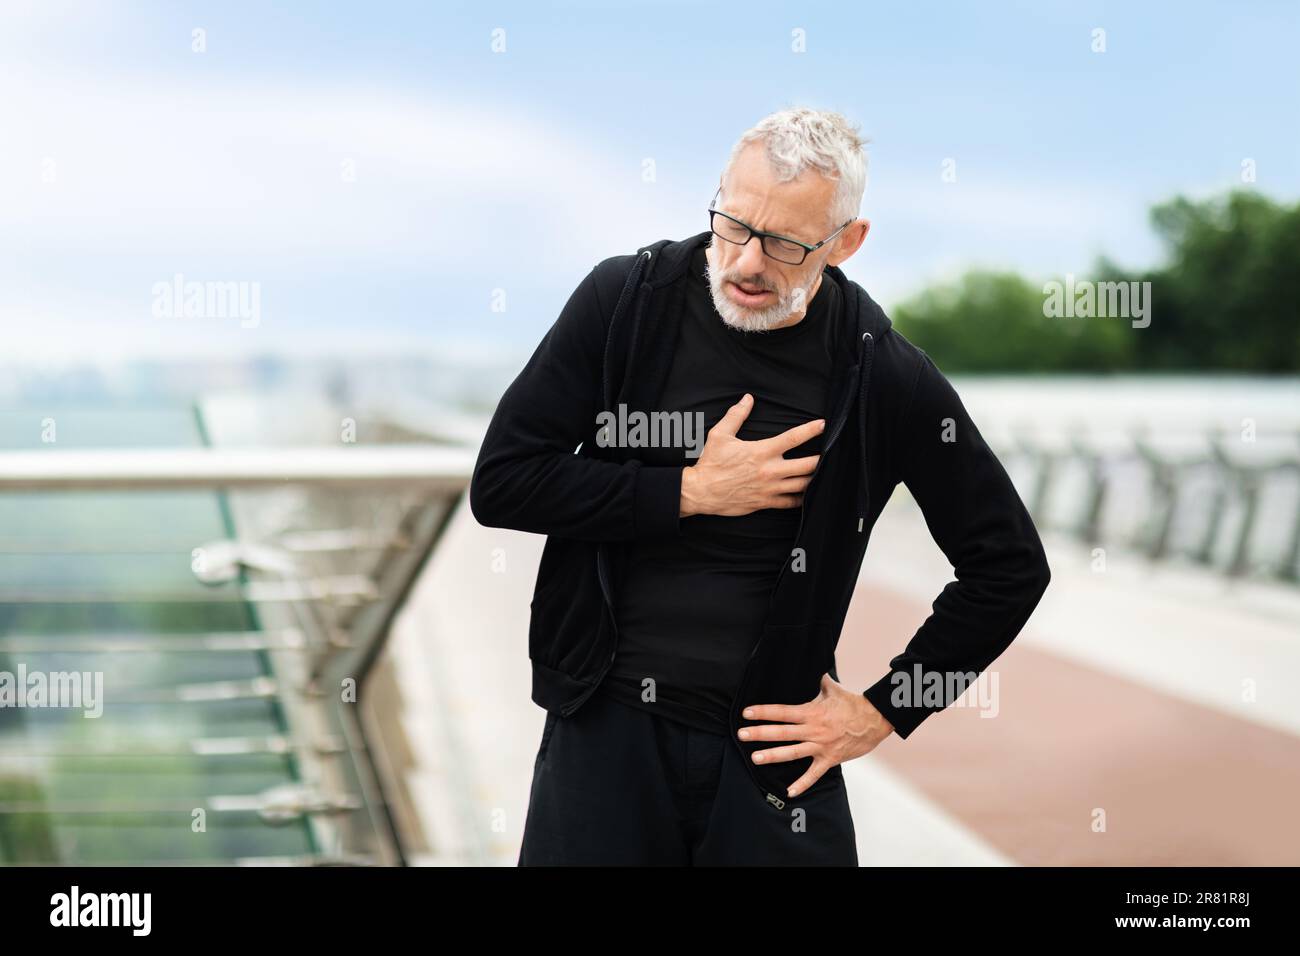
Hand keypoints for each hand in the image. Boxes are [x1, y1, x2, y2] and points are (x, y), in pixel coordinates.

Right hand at [679, 393, 823, 517]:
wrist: (701, 492)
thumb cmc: (710, 463)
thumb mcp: (720, 435)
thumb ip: (736, 415)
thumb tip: (747, 398)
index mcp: (762, 451)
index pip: (793, 438)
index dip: (811, 430)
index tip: (824, 424)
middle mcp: (770, 470)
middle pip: (807, 465)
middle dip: (822, 459)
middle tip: (831, 453)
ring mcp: (769, 488)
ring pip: (803, 485)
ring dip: (815, 478)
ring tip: (824, 472)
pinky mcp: (766, 502)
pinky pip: (791, 502)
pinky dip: (802, 498)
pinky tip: (808, 493)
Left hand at [738, 673, 893, 797]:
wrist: (875, 720)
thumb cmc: (853, 704)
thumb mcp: (832, 689)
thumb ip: (818, 680)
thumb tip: (811, 665)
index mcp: (811, 712)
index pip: (782, 712)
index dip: (763, 712)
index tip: (746, 713)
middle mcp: (813, 730)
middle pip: (782, 732)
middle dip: (760, 733)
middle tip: (741, 734)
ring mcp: (821, 746)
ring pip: (792, 752)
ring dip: (773, 756)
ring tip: (755, 758)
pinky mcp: (830, 759)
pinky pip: (814, 774)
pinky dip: (802, 784)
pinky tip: (789, 792)